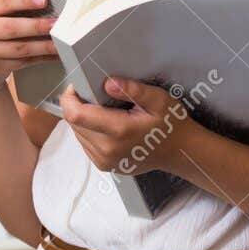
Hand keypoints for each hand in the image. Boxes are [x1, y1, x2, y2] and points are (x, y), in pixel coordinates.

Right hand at [0, 0, 58, 92]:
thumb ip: (10, 7)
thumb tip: (44, 2)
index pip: (4, 2)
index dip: (24, 1)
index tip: (43, 0)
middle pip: (11, 28)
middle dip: (36, 26)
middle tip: (56, 24)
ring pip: (20, 48)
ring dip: (43, 45)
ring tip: (60, 41)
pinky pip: (23, 62)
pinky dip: (41, 57)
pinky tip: (54, 54)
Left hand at [61, 78, 199, 174]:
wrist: (179, 152)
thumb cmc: (170, 123)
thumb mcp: (159, 100)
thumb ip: (135, 90)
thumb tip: (108, 83)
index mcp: (119, 131)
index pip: (75, 115)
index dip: (69, 98)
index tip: (77, 86)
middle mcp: (107, 150)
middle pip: (74, 123)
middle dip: (78, 105)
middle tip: (95, 94)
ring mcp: (104, 161)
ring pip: (78, 133)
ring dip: (84, 118)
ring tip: (104, 110)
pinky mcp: (103, 165)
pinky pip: (85, 143)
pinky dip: (90, 130)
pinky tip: (106, 124)